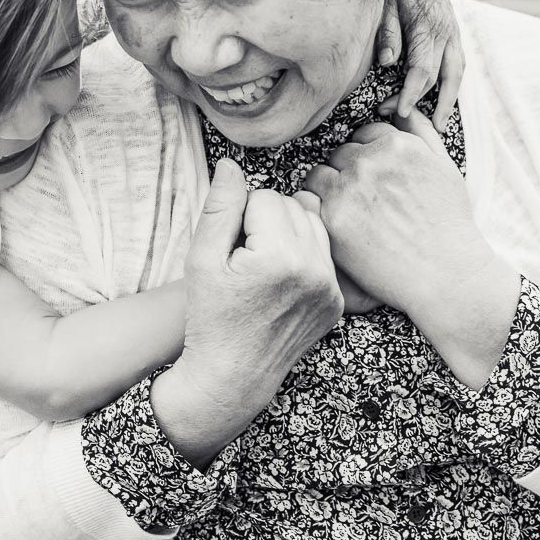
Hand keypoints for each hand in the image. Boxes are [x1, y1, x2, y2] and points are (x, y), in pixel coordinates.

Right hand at [180, 160, 342, 394]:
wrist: (233, 376)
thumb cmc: (211, 317)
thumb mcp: (202, 259)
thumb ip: (219, 207)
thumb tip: (230, 164)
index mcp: (280, 257)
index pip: (264, 197)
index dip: (239, 218)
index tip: (230, 250)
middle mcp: (315, 270)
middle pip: (292, 206)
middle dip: (265, 222)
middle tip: (243, 260)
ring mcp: (331, 288)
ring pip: (311, 225)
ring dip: (286, 235)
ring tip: (262, 268)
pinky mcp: (337, 301)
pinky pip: (322, 255)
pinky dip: (302, 258)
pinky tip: (280, 283)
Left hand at [303, 110, 518, 387]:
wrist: (446, 273)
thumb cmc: (449, 223)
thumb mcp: (444, 165)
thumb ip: (420, 131)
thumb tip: (396, 107)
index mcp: (396, 144)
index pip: (363, 136)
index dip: (368, 160)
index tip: (376, 183)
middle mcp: (370, 161)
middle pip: (338, 154)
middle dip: (347, 174)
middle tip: (363, 204)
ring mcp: (348, 188)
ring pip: (318, 175)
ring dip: (327, 191)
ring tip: (348, 216)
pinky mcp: (333, 218)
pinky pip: (307, 201)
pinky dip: (316, 212)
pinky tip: (335, 228)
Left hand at [375, 0, 465, 132]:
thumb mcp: (385, 1)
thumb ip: (387, 32)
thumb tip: (387, 63)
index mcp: (429, 27)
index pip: (423, 70)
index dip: (411, 94)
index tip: (398, 112)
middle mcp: (448, 32)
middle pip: (445, 78)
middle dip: (429, 104)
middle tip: (413, 125)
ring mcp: (454, 32)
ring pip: (458, 73)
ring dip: (450, 100)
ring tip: (440, 124)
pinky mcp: (453, 31)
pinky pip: (458, 63)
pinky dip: (452, 84)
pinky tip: (443, 99)